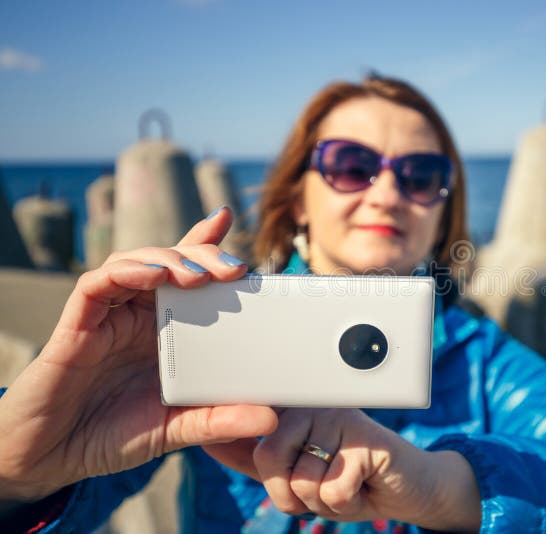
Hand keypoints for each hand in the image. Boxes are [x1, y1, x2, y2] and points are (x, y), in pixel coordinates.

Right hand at [0, 207, 277, 511]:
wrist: (51, 459)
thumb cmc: (114, 435)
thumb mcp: (177, 428)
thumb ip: (220, 420)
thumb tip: (272, 419)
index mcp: (167, 329)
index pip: (190, 277)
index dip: (208, 246)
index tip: (233, 221)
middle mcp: (139, 315)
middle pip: (170, 261)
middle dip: (202, 254)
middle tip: (234, 267)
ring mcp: (108, 316)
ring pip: (136, 263)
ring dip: (168, 260)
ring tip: (197, 274)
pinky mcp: (77, 325)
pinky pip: (97, 285)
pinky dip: (125, 273)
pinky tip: (151, 276)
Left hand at [204, 408, 481, 531]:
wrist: (407, 487)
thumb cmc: (350, 476)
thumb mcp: (297, 470)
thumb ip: (255, 458)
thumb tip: (209, 442)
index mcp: (295, 406)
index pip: (254, 439)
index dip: (271, 472)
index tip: (304, 470)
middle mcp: (315, 404)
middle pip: (269, 459)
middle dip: (293, 493)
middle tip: (323, 486)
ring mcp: (341, 418)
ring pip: (302, 480)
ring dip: (324, 500)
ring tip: (348, 482)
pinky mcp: (367, 440)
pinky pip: (334, 489)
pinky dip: (348, 502)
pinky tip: (364, 484)